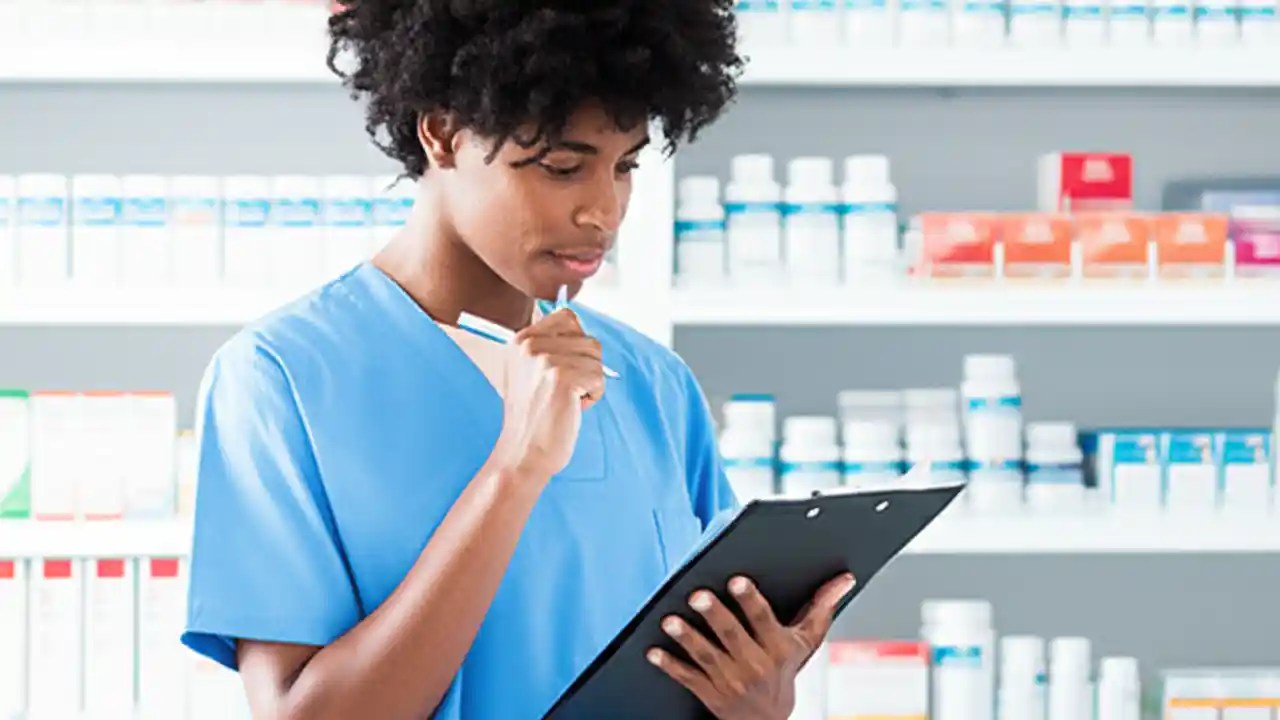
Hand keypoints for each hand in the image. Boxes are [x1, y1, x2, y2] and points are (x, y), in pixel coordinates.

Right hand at [490, 308, 604, 480]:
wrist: (523, 453)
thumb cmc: (533, 418)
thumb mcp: (529, 372)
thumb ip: (549, 345)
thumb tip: (578, 323)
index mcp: (520, 340)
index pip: (568, 317)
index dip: (576, 346)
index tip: (561, 373)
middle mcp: (530, 344)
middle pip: (588, 340)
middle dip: (585, 368)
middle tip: (561, 393)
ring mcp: (545, 359)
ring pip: (596, 359)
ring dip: (589, 383)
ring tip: (565, 402)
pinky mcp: (563, 377)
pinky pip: (599, 378)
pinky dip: (592, 397)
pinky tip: (570, 410)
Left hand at [647, 573, 855, 719]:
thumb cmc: (784, 671)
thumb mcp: (806, 642)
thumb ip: (822, 607)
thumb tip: (844, 578)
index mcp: (778, 648)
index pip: (763, 620)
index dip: (749, 600)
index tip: (737, 581)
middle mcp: (755, 666)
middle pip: (732, 636)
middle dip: (715, 616)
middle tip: (697, 595)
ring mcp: (731, 682)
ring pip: (707, 656)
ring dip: (687, 638)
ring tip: (670, 621)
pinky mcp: (711, 695)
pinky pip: (688, 678)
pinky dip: (670, 666)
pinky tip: (654, 651)